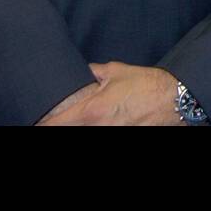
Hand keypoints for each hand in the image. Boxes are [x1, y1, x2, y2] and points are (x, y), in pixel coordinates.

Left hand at [38, 62, 183, 125]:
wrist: (175, 101)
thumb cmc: (147, 85)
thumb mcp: (117, 71)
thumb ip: (95, 72)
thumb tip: (84, 71)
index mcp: (92, 111)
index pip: (55, 124)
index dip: (42, 124)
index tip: (35, 122)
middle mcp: (98, 129)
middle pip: (69, 132)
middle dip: (62, 125)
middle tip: (57, 120)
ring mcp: (111, 136)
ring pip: (85, 135)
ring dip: (80, 128)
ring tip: (83, 120)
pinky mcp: (123, 138)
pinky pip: (103, 135)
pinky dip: (98, 129)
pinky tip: (101, 122)